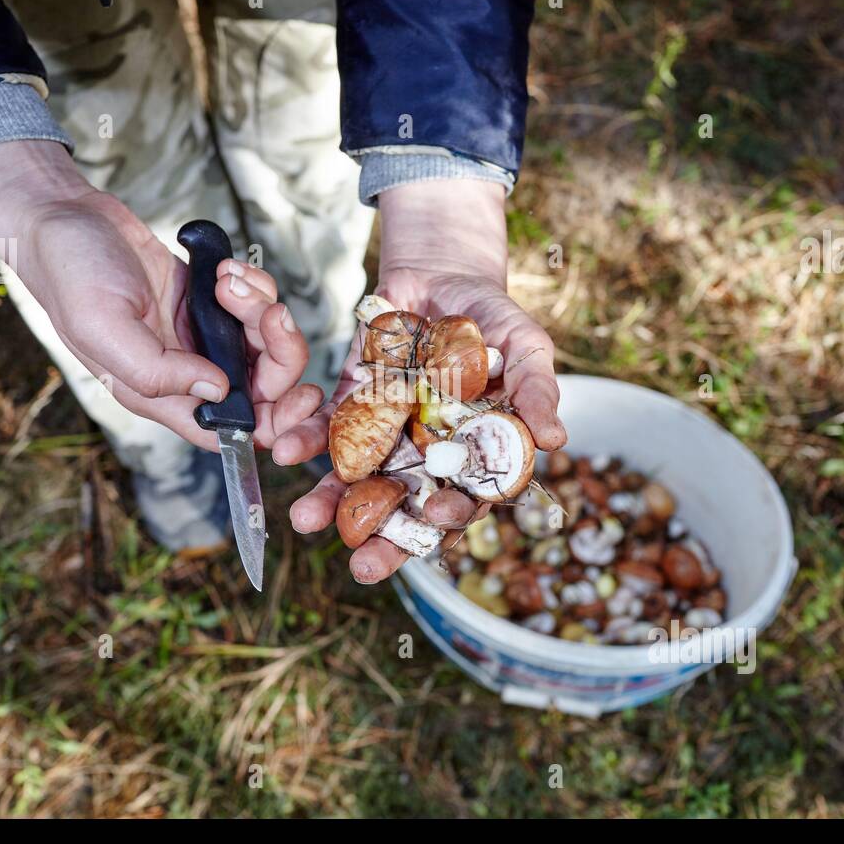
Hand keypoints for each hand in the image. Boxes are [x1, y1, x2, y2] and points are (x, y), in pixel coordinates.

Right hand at [0, 140, 323, 451]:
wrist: (64, 216)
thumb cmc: (71, 273)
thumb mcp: (104, 327)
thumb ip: (158, 371)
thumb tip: (220, 392)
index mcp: (158, 394)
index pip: (227, 431)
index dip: (270, 425)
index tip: (295, 398)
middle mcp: (185, 370)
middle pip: (262, 386)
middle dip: (278, 351)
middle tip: (266, 312)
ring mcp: (200, 334)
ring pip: (264, 342)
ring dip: (263, 309)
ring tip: (228, 279)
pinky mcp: (209, 301)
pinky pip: (256, 305)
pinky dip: (254, 285)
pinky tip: (223, 267)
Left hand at [275, 178, 566, 581]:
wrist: (440, 276)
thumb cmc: (493, 317)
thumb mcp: (525, 346)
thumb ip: (537, 390)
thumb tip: (557, 439)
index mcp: (473, 456)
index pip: (465, 501)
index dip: (451, 515)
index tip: (434, 516)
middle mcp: (427, 457)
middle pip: (406, 510)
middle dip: (383, 542)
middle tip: (362, 567)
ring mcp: (386, 436)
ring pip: (357, 482)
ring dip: (330, 504)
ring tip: (306, 521)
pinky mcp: (351, 408)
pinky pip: (325, 433)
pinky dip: (305, 443)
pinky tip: (286, 451)